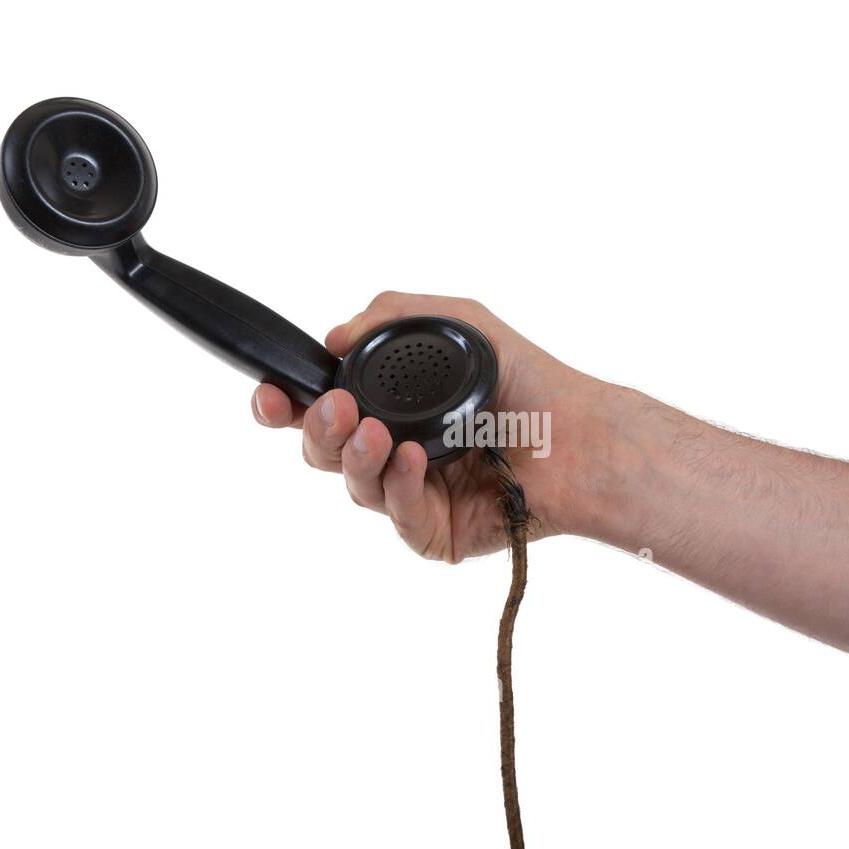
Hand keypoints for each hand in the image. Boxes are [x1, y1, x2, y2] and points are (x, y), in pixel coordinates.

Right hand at [251, 291, 608, 560]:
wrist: (579, 434)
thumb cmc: (526, 379)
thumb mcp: (457, 321)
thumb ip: (390, 316)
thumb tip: (332, 339)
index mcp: (388, 405)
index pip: (320, 407)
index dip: (285, 403)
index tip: (269, 393)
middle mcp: (393, 451)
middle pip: (323, 452)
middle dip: (317, 430)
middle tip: (335, 407)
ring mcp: (413, 494)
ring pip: (356, 486)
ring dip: (357, 457)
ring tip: (376, 434)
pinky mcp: (436, 532)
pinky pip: (401, 517)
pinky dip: (402, 487)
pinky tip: (415, 459)